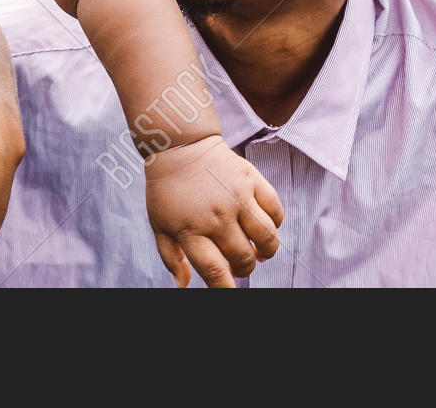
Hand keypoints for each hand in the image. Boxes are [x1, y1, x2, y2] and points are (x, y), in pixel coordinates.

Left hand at [145, 134, 282, 287]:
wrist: (179, 145)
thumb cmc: (168, 190)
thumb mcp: (159, 224)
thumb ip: (171, 258)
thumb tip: (184, 286)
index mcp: (190, 229)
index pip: (215, 271)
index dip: (225, 289)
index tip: (228, 290)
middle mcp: (216, 215)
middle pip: (243, 258)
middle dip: (243, 269)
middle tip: (238, 264)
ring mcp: (237, 197)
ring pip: (267, 238)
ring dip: (265, 251)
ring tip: (256, 250)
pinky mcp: (252, 180)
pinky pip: (276, 211)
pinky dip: (275, 224)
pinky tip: (262, 225)